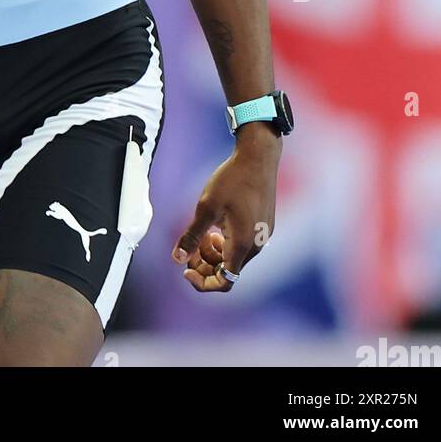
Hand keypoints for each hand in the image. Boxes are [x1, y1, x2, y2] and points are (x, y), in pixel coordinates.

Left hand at [171, 128, 279, 291]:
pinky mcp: (264, 227)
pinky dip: (227, 242)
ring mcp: (262, 236)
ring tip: (202, 233)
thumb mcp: (206, 207)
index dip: (203, 283)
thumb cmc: (231, 180)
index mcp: (242, 245)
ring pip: (235, 257)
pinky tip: (216, 225)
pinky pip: (243, 245)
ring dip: (215, 252)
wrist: (258, 158)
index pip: (224, 282)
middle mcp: (256, 246)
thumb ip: (192, 236)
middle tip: (189, 248)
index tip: (185, 270)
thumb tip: (177, 259)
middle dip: (205, 264)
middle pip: (228, 271)